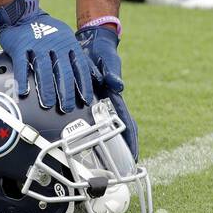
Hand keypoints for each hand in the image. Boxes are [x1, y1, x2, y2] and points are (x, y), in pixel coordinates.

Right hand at [0, 0, 93, 111]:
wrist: (24, 14)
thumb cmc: (47, 30)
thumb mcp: (67, 38)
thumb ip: (78, 57)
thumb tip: (95, 76)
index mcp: (68, 43)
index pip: (79, 66)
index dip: (83, 84)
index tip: (85, 99)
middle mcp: (54, 44)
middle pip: (62, 71)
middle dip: (66, 91)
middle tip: (67, 107)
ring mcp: (37, 45)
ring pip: (43, 70)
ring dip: (46, 89)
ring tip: (48, 103)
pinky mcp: (20, 46)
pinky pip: (21, 65)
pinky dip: (22, 79)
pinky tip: (23, 92)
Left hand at [78, 25, 136, 159]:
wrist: (91, 42)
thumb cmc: (103, 52)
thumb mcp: (108, 60)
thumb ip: (112, 72)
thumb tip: (118, 86)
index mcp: (115, 97)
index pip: (126, 124)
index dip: (130, 142)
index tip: (133, 159)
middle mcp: (107, 103)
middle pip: (117, 131)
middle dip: (121, 150)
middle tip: (120, 170)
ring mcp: (97, 102)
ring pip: (102, 128)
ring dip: (102, 144)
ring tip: (99, 164)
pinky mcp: (86, 98)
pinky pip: (87, 118)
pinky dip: (86, 132)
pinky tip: (78, 142)